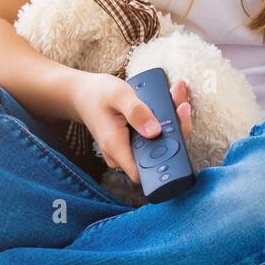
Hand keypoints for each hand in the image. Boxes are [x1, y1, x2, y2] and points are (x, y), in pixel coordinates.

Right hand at [70, 73, 192, 186]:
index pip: (146, 171)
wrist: (82, 94)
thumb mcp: (117, 95)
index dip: (167, 156)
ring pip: (160, 144)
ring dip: (173, 121)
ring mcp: (129, 149)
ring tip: (178, 94)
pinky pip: (155, 136)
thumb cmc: (98, 93)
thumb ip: (136, 112)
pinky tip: (171, 99)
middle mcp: (123, 154)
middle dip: (176, 129)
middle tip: (182, 104)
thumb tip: (155, 131)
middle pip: (159, 155)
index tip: (178, 130)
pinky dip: (165, 119)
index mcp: (116, 146)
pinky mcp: (134, 142)